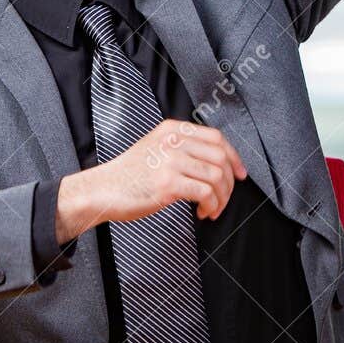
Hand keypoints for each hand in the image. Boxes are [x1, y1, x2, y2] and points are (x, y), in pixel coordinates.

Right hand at [55, 120, 247, 242]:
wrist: (103, 189)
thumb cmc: (129, 175)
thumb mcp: (156, 147)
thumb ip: (181, 147)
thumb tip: (218, 163)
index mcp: (172, 129)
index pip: (216, 137)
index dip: (234, 157)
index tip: (240, 175)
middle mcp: (173, 141)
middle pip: (221, 157)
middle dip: (230, 183)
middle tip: (223, 198)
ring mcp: (170, 161)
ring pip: (216, 177)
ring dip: (221, 198)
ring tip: (211, 209)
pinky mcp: (168, 183)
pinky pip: (205, 194)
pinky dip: (211, 206)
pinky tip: (202, 213)